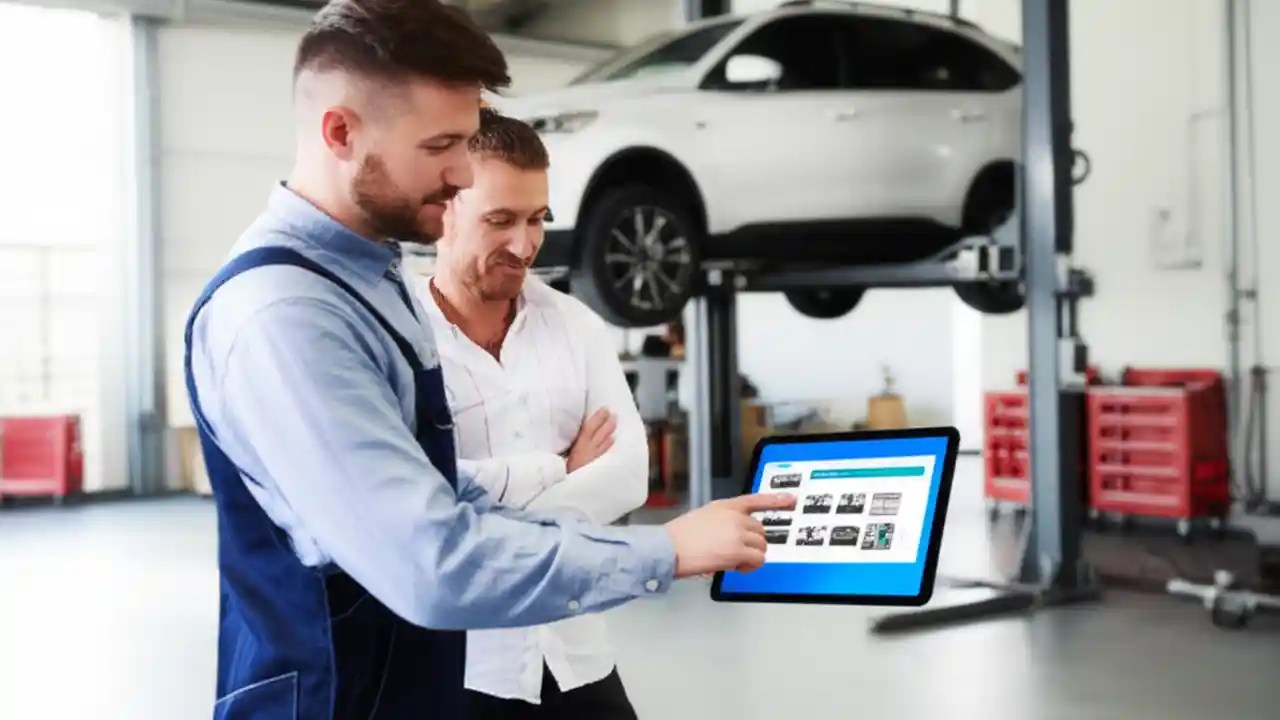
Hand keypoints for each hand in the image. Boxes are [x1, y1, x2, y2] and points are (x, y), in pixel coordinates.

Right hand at [564, 408, 615, 472]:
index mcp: (577, 447)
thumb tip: (563, 437)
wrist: (566, 490)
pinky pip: (603, 453)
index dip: (597, 418)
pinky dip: (608, 445)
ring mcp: (592, 459)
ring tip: (615, 421)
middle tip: (613, 413)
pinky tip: (613, 440)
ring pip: (603, 442)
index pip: (588, 429)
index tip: (604, 409)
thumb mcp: (560, 457)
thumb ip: (564, 448)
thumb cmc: (559, 472)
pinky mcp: (594, 467)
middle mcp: (586, 451)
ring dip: (609, 431)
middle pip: (598, 434)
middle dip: (606, 423)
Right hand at [665, 493, 796, 577]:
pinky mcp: (738, 550)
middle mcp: (734, 516)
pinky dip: (750, 566)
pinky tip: (736, 566)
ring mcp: (737, 532)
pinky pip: (758, 560)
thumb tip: (735, 536)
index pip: (755, 500)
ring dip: (751, 556)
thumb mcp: (703, 519)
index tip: (790, 499)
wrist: (668, 548)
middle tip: (737, 553)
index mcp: (725, 506)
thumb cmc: (679, 538)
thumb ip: (723, 522)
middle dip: (752, 543)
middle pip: (761, 530)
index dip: (776, 500)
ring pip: (761, 546)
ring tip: (732, 560)